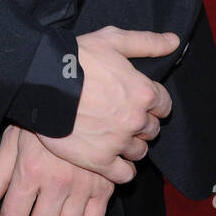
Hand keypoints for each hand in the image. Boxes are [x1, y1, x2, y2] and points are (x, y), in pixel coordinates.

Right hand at [37, 26, 178, 183]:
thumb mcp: (112, 40)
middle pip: (151, 129)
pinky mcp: (100, 161)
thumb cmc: (77, 58)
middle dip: (140, 123)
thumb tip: (174, 40)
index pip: (164, 105)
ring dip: (130, 145)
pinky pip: (125, 175)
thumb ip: (147, 42)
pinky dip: (121, 169)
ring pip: (139, 152)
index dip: (152, 102)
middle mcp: (135, 120)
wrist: (41, 82)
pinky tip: (111, 159)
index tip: (137, 100)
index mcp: (143, 92)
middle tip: (120, 116)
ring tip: (112, 135)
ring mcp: (118, 142)